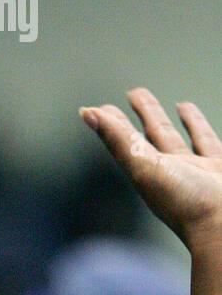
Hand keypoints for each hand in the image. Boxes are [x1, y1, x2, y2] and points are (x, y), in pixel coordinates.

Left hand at [81, 88, 221, 249]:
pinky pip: (204, 140)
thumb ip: (118, 140)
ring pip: (175, 137)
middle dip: (141, 115)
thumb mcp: (145, 167)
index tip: (97, 109)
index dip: (111, 125)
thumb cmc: (185, 201)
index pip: (124, 142)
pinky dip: (195, 124)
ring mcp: (192, 170)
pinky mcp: (216, 167)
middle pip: (149, 137)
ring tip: (162, 105)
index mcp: (146, 173)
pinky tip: (188, 110)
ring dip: (165, 120)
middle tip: (132, 93)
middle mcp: (166, 172)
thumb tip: (86, 113)